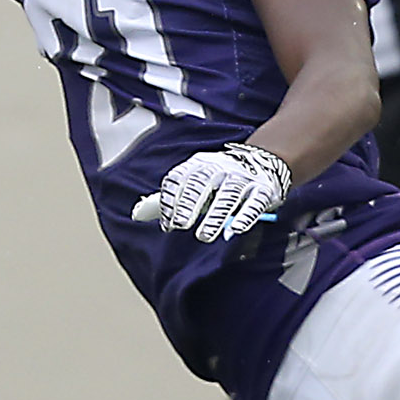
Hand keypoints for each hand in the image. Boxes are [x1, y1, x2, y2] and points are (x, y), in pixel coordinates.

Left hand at [137, 142, 291, 241]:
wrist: (262, 163)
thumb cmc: (218, 180)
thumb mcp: (193, 183)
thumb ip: (167, 199)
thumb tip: (136, 215)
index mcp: (199, 164)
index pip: (180, 179)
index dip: (172, 201)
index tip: (167, 223)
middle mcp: (220, 168)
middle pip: (202, 184)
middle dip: (189, 205)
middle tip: (180, 226)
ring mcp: (243, 178)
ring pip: (228, 196)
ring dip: (215, 217)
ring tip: (204, 236)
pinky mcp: (263, 190)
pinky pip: (253, 203)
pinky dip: (244, 217)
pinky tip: (233, 230)